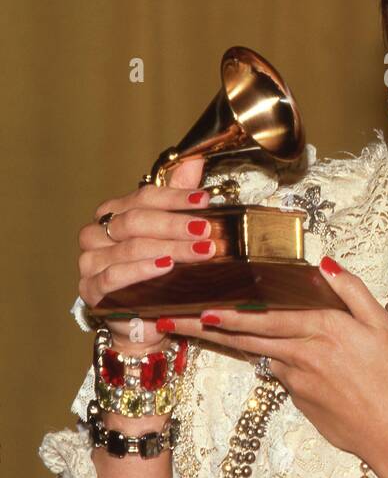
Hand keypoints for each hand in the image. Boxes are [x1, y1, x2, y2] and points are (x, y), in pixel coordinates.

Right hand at [77, 155, 216, 350]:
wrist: (146, 318)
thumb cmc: (159, 273)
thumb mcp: (172, 233)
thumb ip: (178, 195)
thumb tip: (195, 159)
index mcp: (113, 213)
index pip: (144, 197)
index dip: (176, 197)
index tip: (205, 200)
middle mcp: (96, 234)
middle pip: (136, 221)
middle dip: (175, 225)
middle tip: (207, 231)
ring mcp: (90, 262)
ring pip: (129, 248)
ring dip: (169, 248)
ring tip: (200, 250)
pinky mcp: (91, 291)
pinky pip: (115, 276)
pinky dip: (142, 270)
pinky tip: (166, 267)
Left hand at [165, 256, 387, 473]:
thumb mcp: (384, 326)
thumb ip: (353, 292)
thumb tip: (326, 263)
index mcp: (321, 331)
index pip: (265, 318)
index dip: (230, 314)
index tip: (198, 308)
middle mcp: (300, 355)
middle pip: (244, 338)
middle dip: (203, 329)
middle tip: (168, 321)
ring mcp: (295, 381)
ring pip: (255, 354)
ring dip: (222, 341)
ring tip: (192, 329)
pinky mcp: (298, 400)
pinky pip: (277, 371)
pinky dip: (263, 358)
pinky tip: (260, 350)